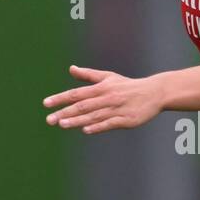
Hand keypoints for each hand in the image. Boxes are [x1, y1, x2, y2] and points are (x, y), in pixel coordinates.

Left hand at [43, 66, 165, 133]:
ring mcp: (116, 109)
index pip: (76, 93)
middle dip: (65, 112)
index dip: (60, 98)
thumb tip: (71, 69)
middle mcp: (107, 97)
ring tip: (62, 124)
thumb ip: (88, 75)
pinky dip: (97, 127)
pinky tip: (85, 130)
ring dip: (77, 120)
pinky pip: (109, 123)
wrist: (154, 92)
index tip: (46, 104)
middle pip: (82, 106)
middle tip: (49, 120)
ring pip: (93, 116)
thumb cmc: (128, 85)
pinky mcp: (126, 119)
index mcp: (101, 87)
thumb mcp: (108, 77)